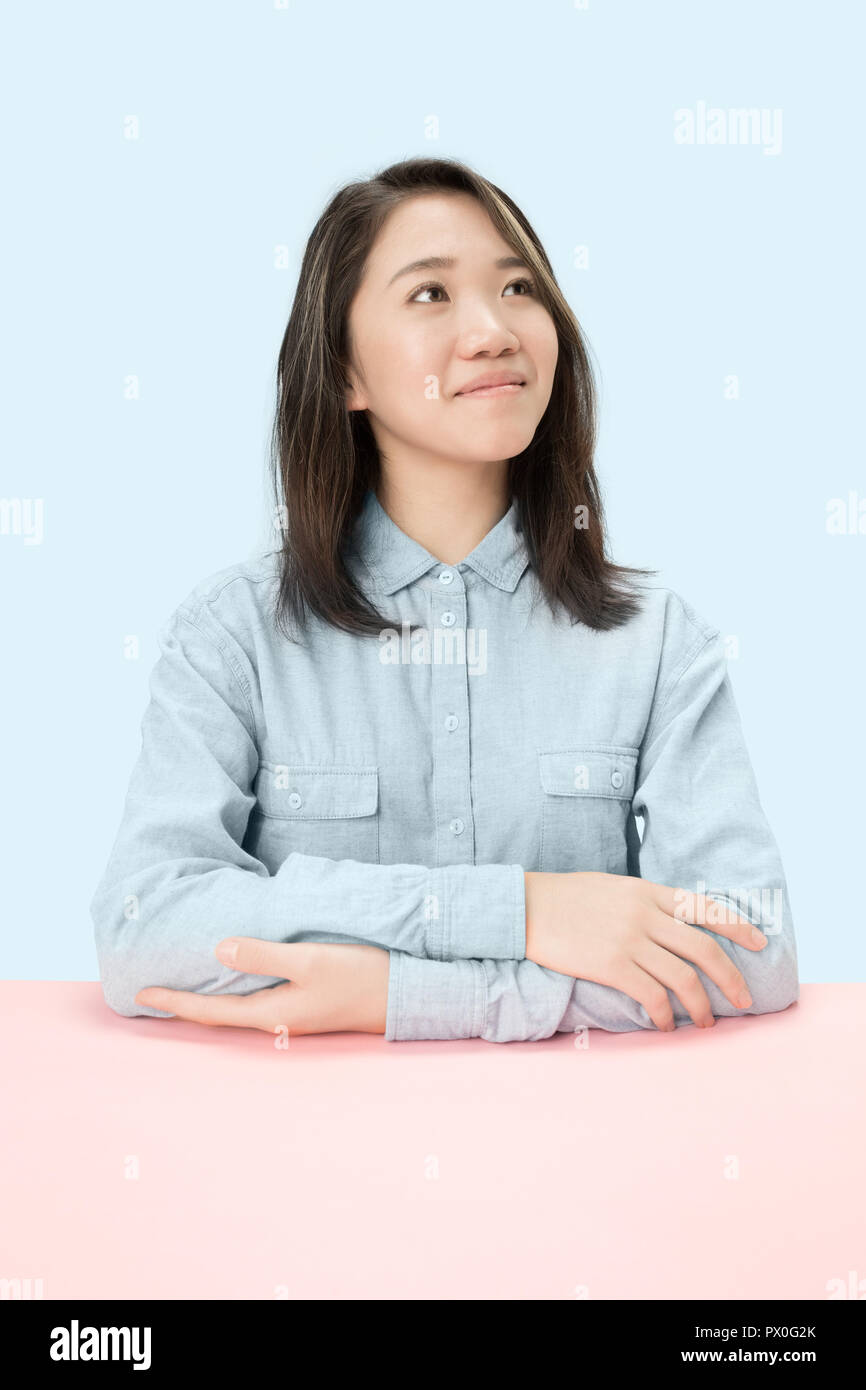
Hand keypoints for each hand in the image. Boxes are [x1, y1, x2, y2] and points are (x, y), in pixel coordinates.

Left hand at [134, 939, 389, 1035]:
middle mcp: (277, 1019)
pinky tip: (235, 976)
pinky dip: (234, 989)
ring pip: (237, 1006)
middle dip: (184, 1004)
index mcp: (271, 1014)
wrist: (405, 995)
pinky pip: (256, 999)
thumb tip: (219, 948)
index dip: (174, 1003)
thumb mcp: (309, 961)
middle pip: (218, 1013)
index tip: (140, 996)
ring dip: (207, 997)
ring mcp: (292, 1013)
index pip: (209, 1010)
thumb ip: (263, 955)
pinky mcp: (306, 1002)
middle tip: (151, 994)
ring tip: (183, 984)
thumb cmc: (360, 977)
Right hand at [524, 871, 768, 1030]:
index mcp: (647, 891)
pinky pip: (650, 995)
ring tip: (704, 1022)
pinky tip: (664, 1025)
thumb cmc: (566, 899)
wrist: (526, 907)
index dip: (738, 927)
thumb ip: (644, 903)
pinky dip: (663, 1015)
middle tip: (743, 1000)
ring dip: (699, 1006)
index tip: (761, 944)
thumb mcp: (613, 888)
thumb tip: (672, 923)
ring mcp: (628, 940)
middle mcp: (644, 914)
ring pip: (683, 977)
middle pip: (704, 948)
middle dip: (731, 978)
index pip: (705, 907)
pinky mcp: (610, 965)